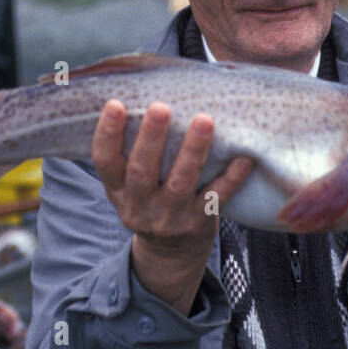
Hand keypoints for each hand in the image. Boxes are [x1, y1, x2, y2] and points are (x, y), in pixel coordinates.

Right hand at [91, 99, 253, 313]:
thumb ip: (131, 152)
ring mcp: (170, 217)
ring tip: (204, 120)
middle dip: (151, 138)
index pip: (105, 161)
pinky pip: (216, 198)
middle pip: (142, 171)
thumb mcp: (129, 185)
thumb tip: (140, 93)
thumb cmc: (150, 200)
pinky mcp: (198, 224)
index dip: (107, 134)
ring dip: (192, 150)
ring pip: (181, 182)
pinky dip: (231, 178)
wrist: (169, 256)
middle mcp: (140, 206)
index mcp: (118, 190)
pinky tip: (243, 158)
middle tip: (160, 107)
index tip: (115, 104)